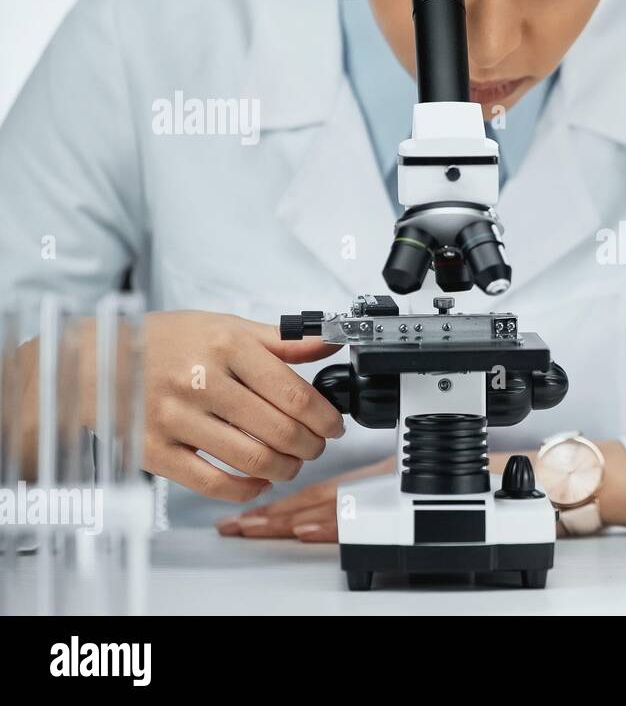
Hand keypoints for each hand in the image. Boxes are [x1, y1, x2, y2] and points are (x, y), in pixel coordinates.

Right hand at [17, 310, 344, 501]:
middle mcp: (201, 381)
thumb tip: (332, 342)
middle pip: (280, 431)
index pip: (294, 395)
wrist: (99, 359)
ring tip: (290, 463)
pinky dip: (246, 489)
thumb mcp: (226, 327)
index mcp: (226, 346)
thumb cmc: (169, 341)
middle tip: (315, 446)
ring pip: (253, 460)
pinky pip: (213, 484)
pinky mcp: (155, 451)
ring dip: (285, 469)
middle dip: (311, 446)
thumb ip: (283, 341)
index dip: (325, 419)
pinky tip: (257, 481)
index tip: (334, 426)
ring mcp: (176, 419)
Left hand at [219, 454, 534, 541]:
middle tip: (237, 524)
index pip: (324, 490)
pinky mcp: (415, 501)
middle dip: (275, 513)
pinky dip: (335, 524)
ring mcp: (399, 493)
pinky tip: (312, 529)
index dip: (284, 502)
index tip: (250, 514)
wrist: (531, 477)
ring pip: (336, 507)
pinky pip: (366, 515)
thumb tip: (335, 515)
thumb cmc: (485, 475)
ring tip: (258, 528)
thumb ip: (389, 490)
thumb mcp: (426, 477)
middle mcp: (387, 482)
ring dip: (293, 519)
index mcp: (384, 473)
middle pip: (320, 499)